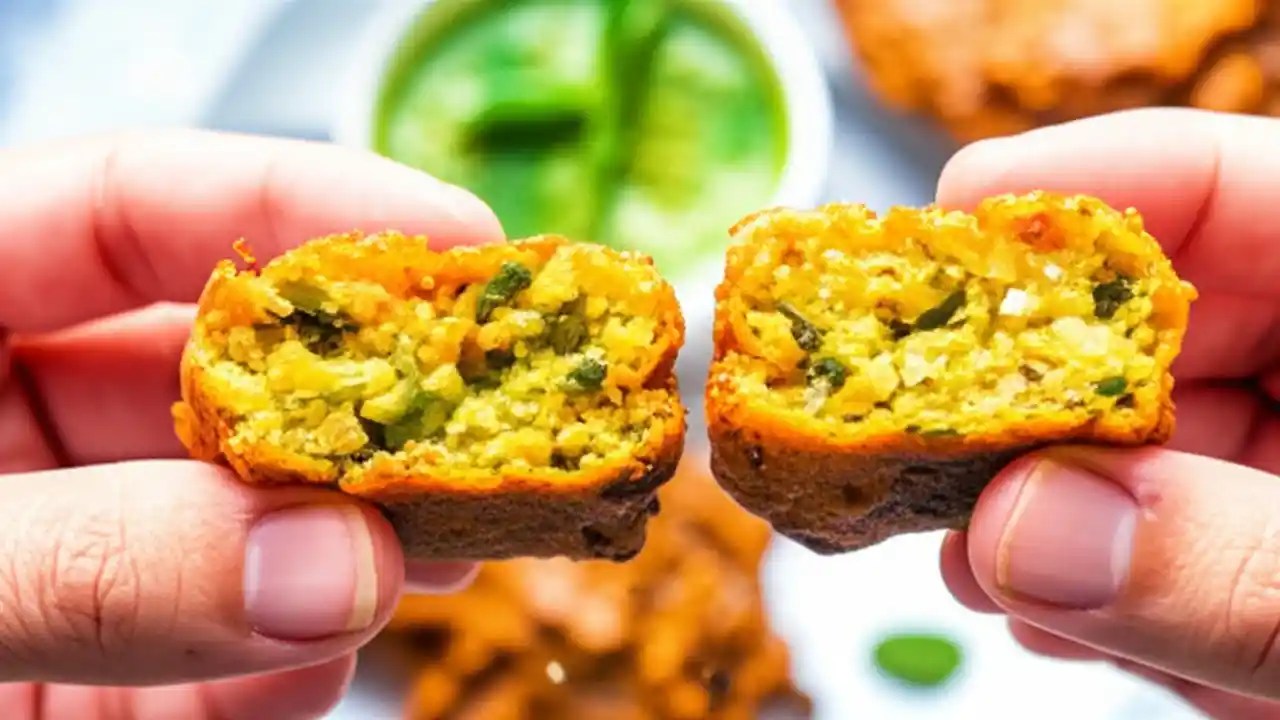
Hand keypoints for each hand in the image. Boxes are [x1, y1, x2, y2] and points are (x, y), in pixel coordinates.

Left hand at [0, 130, 502, 718]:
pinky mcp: (97, 673)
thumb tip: (333, 566)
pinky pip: (220, 660)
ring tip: (451, 544)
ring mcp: (67, 553)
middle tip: (485, 414)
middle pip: (222, 369)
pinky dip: (285, 669)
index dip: (299, 199)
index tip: (461, 240)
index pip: (130, 209)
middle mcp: (12, 429)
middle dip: (358, 398)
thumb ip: (96, 561)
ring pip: (246, 515)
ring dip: (354, 536)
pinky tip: (321, 659)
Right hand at [937, 108, 1279, 718]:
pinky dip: (1123, 572)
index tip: (925, 277)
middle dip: (1036, 412)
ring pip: (1151, 431)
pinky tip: (1091, 621)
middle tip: (947, 493)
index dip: (1054, 210)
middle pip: (1149, 319)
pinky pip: (1185, 515)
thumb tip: (1019, 531)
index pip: (1209, 184)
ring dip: (1066, 511)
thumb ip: (1240, 576)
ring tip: (1007, 586)